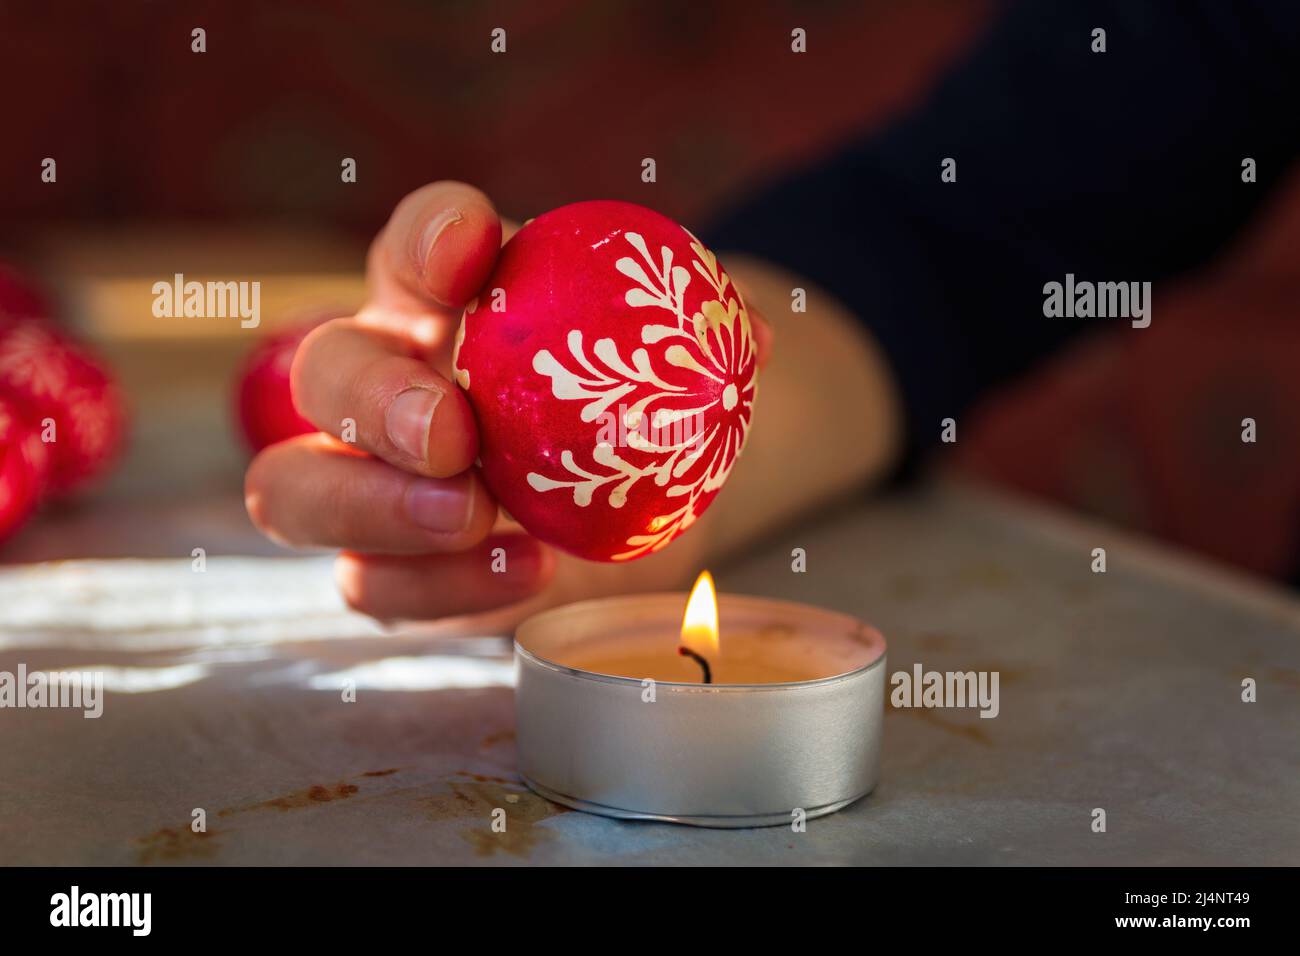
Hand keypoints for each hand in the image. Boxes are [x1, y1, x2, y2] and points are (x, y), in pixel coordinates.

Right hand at [245, 182, 774, 622]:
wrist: (632, 499)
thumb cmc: (639, 406)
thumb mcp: (673, 366)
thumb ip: (704, 343)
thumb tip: (758, 334)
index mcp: (446, 306)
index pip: (419, 245)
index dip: (429, 236)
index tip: (471, 244)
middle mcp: (384, 386)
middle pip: (322, 373)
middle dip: (373, 400)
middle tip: (452, 435)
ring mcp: (368, 484)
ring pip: (293, 491)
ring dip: (373, 506)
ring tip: (468, 514)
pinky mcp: (388, 571)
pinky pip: (369, 588)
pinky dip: (435, 586)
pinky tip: (524, 571)